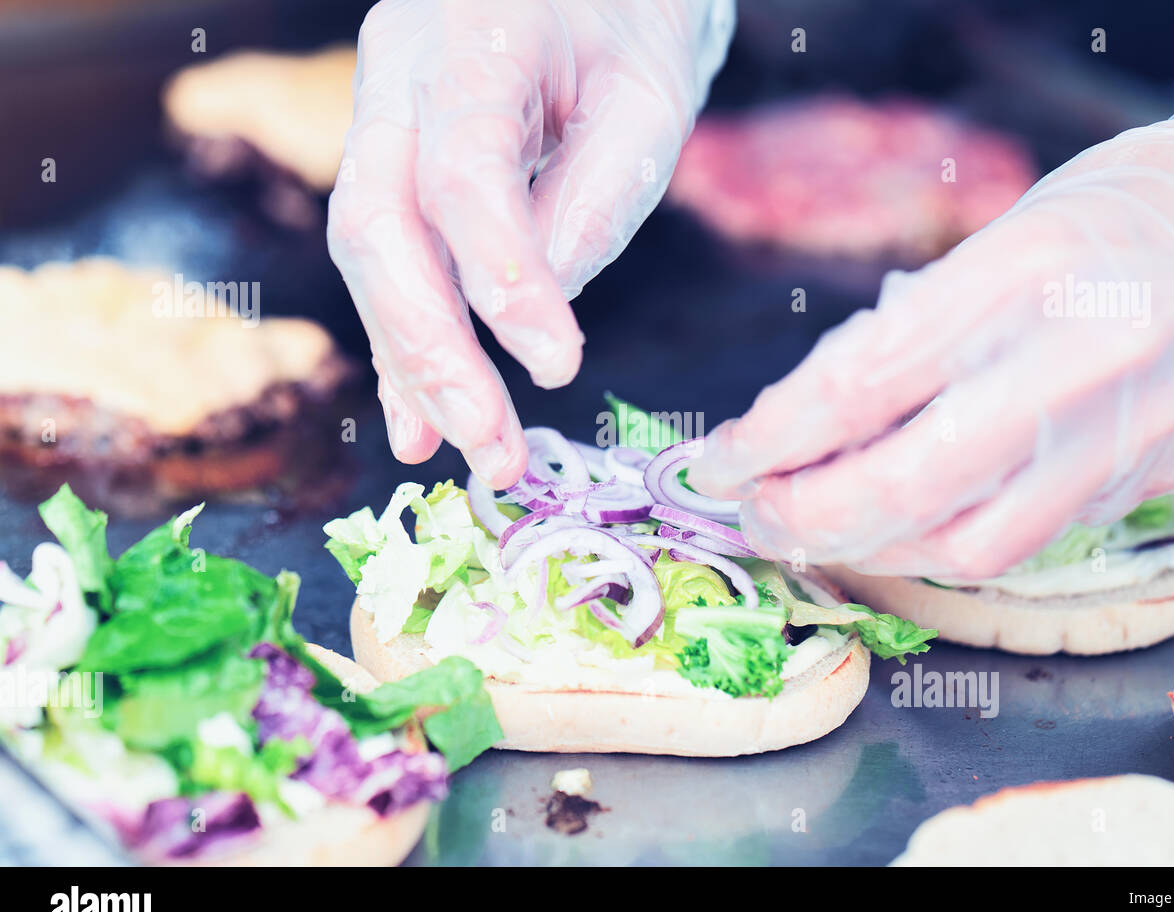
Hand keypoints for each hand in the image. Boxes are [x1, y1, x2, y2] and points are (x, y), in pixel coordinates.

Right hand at [328, 0, 733, 486]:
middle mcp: (397, 80)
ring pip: (372, 259)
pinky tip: (422, 425)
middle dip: (433, 353)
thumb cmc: (629, 21)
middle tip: (495, 446)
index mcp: (470, 42)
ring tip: (480, 453)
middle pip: (380, 230)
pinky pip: (388, 267)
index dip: (502, 277)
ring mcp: (380, 122)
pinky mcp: (391, 168)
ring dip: (419, 370)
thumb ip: (599, 199)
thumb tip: (543, 311)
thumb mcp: (648, 97)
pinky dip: (406, 348)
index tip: (558, 363)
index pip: (463, 174)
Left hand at [690, 59, 1173, 577]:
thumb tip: (806, 417)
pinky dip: (934, 551)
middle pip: (904, 485)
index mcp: (1017, 275)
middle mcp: (1071, 363)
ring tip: (809, 530)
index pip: (861, 383)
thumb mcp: (996, 238)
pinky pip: (1017, 545)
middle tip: (752, 513)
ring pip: (959, 543)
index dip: (772, 437)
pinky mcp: (1143, 483)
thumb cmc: (1114, 220)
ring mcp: (1116, 435)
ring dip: (861, 549)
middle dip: (803, 516)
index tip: (720, 458)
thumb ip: (909, 329)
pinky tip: (892, 533)